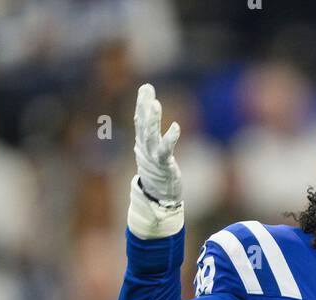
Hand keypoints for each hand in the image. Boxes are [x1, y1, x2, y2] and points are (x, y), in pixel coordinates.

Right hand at [134, 83, 181, 206]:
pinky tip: (175, 126)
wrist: (157, 195)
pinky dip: (170, 138)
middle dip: (144, 106)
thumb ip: (149, 130)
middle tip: (148, 89)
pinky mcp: (163, 165)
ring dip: (152, 119)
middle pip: (142, 124)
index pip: (140, 119)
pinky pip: (165, 150)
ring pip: (150, 135)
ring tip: (155, 104)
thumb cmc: (156, 170)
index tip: (146, 87)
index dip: (141, 103)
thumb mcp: (150, 148)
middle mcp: (145, 147)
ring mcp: (153, 156)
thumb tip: (148, 111)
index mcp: (142, 142)